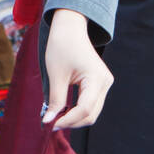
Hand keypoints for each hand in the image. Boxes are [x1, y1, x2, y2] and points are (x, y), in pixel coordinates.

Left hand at [43, 8, 113, 130]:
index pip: (84, 109)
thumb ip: (55, 100)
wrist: (70, 28)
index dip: (67, 120)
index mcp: (97, 78)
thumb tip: (48, 122)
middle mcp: (105, 82)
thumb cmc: (62, 46)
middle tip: (51, 123)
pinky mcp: (100, 84)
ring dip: (75, 118)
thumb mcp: (56, 75)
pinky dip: (78, 111)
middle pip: (91, 114)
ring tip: (56, 117)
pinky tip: (64, 110)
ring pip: (92, 112)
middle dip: (72, 122)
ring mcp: (104, 83)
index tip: (49, 125)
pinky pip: (91, 104)